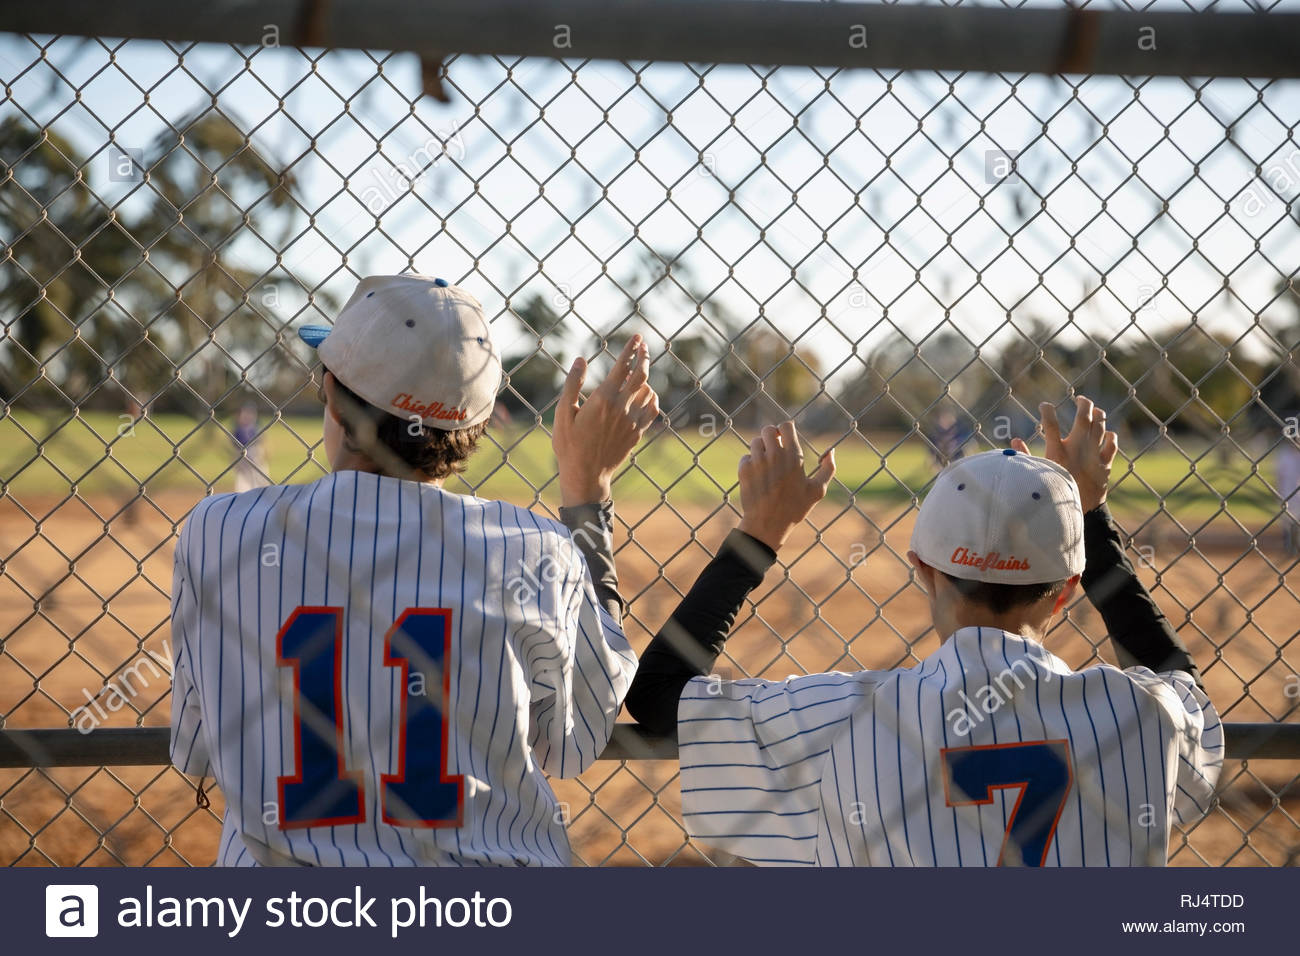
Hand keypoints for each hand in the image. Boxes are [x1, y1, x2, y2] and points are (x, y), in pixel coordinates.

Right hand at [552, 334, 659, 505]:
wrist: (586, 474)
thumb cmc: (569, 444)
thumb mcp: (563, 413)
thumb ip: (572, 384)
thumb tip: (579, 359)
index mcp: (603, 399)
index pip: (623, 367)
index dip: (631, 349)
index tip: (637, 337)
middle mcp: (622, 408)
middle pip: (642, 375)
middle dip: (644, 357)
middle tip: (643, 346)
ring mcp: (632, 421)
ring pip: (648, 391)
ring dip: (645, 378)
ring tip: (638, 371)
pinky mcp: (638, 432)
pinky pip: (653, 409)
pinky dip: (652, 397)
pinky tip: (645, 394)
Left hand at [736, 421, 835, 550]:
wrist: (767, 525)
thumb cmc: (794, 509)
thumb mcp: (817, 491)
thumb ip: (828, 469)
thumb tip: (831, 451)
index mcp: (794, 457)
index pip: (786, 426)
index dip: (785, 429)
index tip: (785, 437)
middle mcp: (775, 456)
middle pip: (768, 430)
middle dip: (772, 436)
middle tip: (774, 448)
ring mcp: (757, 462)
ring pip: (755, 442)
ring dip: (760, 448)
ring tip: (766, 462)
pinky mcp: (744, 470)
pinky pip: (746, 456)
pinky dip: (750, 462)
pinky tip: (758, 475)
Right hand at [1011, 395, 1117, 512]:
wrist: (1080, 512)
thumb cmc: (1055, 492)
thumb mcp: (1038, 474)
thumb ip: (1025, 456)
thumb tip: (1014, 440)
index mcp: (1058, 453)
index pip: (1051, 425)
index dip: (1047, 412)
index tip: (1045, 405)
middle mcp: (1077, 450)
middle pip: (1083, 418)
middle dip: (1083, 403)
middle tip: (1080, 398)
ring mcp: (1093, 455)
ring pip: (1100, 426)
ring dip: (1098, 415)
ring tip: (1094, 410)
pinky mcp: (1105, 464)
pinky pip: (1112, 444)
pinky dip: (1110, 436)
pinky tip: (1106, 433)